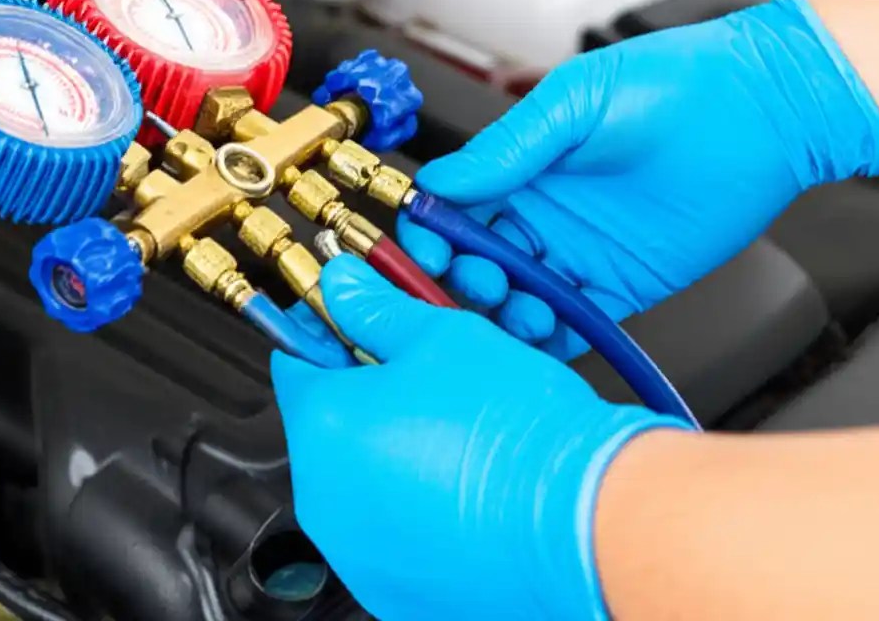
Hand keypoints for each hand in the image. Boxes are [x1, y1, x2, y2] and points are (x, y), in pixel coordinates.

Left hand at [272, 256, 689, 619]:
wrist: (584, 519)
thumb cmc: (519, 432)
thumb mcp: (441, 337)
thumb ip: (377, 310)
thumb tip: (343, 287)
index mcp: (321, 427)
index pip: (295, 361)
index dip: (327, 336)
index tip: (358, 330)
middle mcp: (324, 499)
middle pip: (328, 427)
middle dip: (368, 400)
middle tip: (426, 383)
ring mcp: (357, 552)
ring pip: (359, 485)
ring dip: (393, 457)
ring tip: (457, 440)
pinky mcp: (394, 592)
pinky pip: (391, 536)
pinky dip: (416, 512)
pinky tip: (464, 490)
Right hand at [399, 0, 878, 358]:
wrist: (766, 110)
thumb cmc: (676, 84)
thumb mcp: (575, 101)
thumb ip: (508, 147)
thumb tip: (442, 180)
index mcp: (522, 169)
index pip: (455, 210)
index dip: (433, 234)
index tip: (429, 251)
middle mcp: (544, 215)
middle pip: (478, 262)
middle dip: (465, 280)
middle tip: (481, 283)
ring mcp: (579, 254)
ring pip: (520, 299)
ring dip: (505, 314)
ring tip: (520, 311)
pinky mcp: (621, 287)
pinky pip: (575, 323)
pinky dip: (551, 339)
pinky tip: (542, 338)